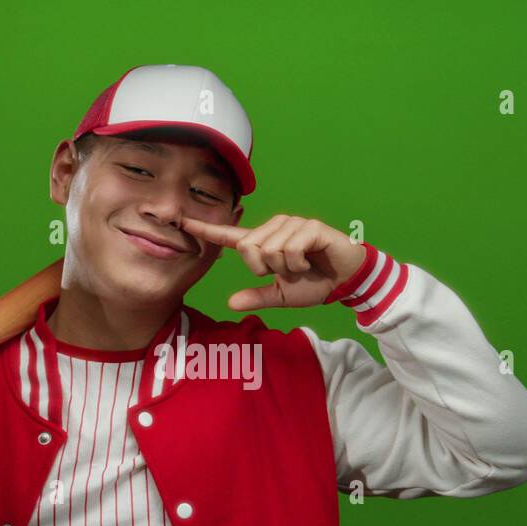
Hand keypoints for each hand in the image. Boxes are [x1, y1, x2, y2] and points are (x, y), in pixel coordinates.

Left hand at [181, 214, 367, 310]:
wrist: (345, 281)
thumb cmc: (314, 284)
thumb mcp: (281, 296)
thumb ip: (257, 297)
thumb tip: (231, 303)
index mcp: (263, 243)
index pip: (229, 236)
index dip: (205, 230)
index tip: (181, 222)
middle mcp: (274, 228)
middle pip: (248, 248)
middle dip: (265, 268)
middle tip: (288, 271)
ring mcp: (292, 224)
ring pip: (269, 250)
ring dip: (286, 268)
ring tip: (303, 266)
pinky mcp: (309, 226)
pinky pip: (289, 249)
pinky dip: (299, 265)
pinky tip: (311, 262)